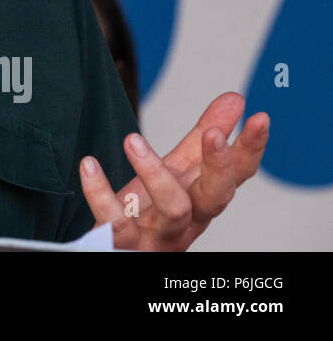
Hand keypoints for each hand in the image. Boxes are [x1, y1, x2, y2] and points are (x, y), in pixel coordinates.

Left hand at [79, 91, 268, 250]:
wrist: (118, 251)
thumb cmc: (150, 211)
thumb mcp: (178, 173)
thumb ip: (200, 140)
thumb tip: (236, 99)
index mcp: (203, 199)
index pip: (236, 175)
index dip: (250, 149)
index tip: (260, 116)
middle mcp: (188, 221)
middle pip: (215, 198)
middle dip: (219, 167)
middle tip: (213, 134)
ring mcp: (158, 235)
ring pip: (172, 210)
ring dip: (155, 173)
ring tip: (132, 139)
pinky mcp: (126, 246)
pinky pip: (116, 224)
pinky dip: (101, 195)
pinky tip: (89, 166)